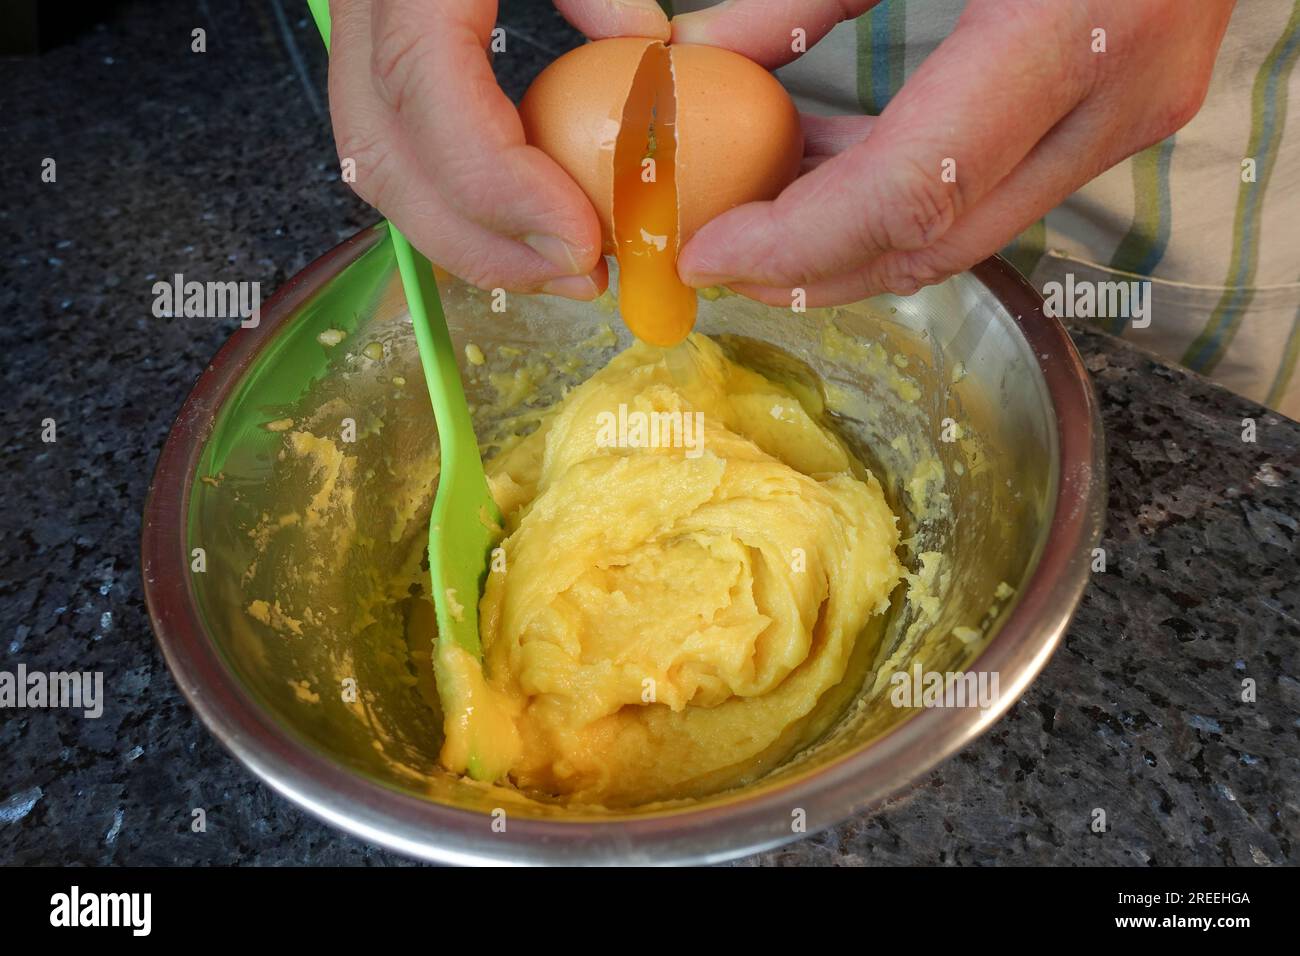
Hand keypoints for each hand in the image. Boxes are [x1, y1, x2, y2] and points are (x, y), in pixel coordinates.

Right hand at [327, 0, 669, 298]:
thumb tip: (647, 43)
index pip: (430, 92)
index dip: (500, 186)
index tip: (581, 240)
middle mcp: (363, 7)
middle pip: (387, 158)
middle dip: (483, 242)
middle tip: (581, 275)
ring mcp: (357, 38)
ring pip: (379, 171)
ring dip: (471, 240)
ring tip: (560, 266)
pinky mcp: (376, 62)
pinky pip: (396, 155)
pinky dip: (458, 208)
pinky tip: (525, 228)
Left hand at [672, 0, 1234, 305]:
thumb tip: (701, 53)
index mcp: (1075, 22)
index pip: (913, 193)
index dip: (799, 243)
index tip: (709, 254)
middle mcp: (1120, 95)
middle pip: (939, 244)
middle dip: (814, 269)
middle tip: (718, 258)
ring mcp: (1134, 115)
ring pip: (968, 233)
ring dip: (855, 235)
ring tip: (758, 209)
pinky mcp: (1127, 115)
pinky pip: (997, 190)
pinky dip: (906, 195)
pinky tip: (832, 165)